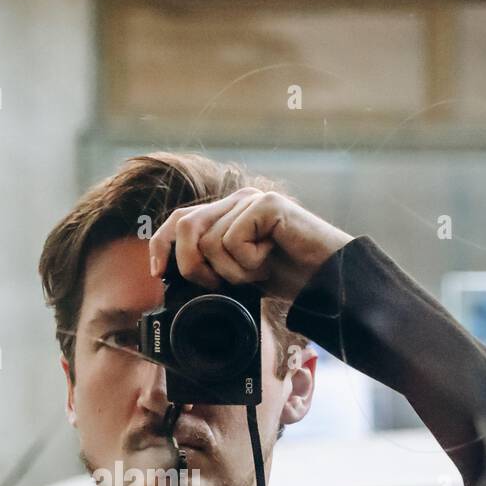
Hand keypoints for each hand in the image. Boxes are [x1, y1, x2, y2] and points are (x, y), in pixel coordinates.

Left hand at [148, 187, 352, 303]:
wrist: (327, 280)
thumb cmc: (286, 277)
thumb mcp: (236, 274)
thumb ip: (208, 264)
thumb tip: (169, 273)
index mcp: (225, 214)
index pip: (179, 220)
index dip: (161, 245)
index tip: (158, 273)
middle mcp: (235, 202)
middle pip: (186, 227)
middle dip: (191, 265)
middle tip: (215, 286)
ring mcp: (251, 200)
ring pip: (210, 240)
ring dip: (231, 271)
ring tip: (258, 271)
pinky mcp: (267, 205)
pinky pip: (234, 240)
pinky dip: (249, 262)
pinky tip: (271, 260)